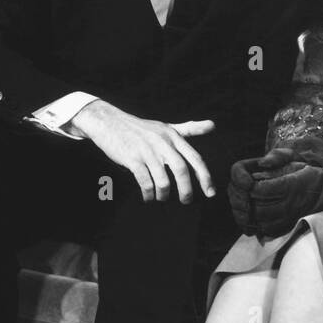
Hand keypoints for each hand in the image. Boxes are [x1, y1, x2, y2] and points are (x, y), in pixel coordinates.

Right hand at [69, 99, 214, 203]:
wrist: (109, 122)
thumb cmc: (140, 128)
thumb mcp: (166, 126)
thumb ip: (189, 129)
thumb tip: (213, 125)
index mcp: (173, 136)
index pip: (195, 158)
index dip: (205, 177)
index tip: (210, 193)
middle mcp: (162, 142)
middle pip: (181, 170)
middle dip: (186, 190)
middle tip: (186, 201)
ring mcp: (146, 150)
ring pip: (163, 180)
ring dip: (164, 194)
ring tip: (161, 198)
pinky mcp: (132, 158)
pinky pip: (145, 182)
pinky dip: (148, 194)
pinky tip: (147, 197)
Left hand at [237, 156, 322, 239]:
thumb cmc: (310, 175)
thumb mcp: (295, 161)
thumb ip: (278, 158)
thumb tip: (261, 163)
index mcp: (288, 185)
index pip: (259, 189)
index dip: (250, 186)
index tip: (249, 182)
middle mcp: (288, 203)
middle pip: (257, 207)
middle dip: (247, 201)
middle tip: (246, 195)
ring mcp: (289, 217)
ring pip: (261, 221)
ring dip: (251, 213)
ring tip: (250, 205)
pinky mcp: (289, 226)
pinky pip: (268, 230)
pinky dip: (259, 224)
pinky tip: (258, 216)